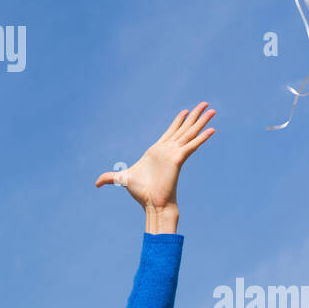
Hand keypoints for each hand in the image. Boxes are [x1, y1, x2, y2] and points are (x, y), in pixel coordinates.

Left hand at [95, 103, 215, 214]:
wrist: (151, 203)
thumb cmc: (141, 193)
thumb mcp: (122, 180)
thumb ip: (109, 177)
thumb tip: (96, 183)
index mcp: (157, 151)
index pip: (170, 131)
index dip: (178, 121)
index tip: (185, 111)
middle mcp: (168, 149)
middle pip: (183, 128)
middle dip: (194, 116)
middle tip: (205, 104)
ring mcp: (175, 153)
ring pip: (190, 133)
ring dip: (201, 121)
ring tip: (212, 110)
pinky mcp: (179, 159)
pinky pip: (192, 145)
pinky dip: (202, 137)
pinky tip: (212, 129)